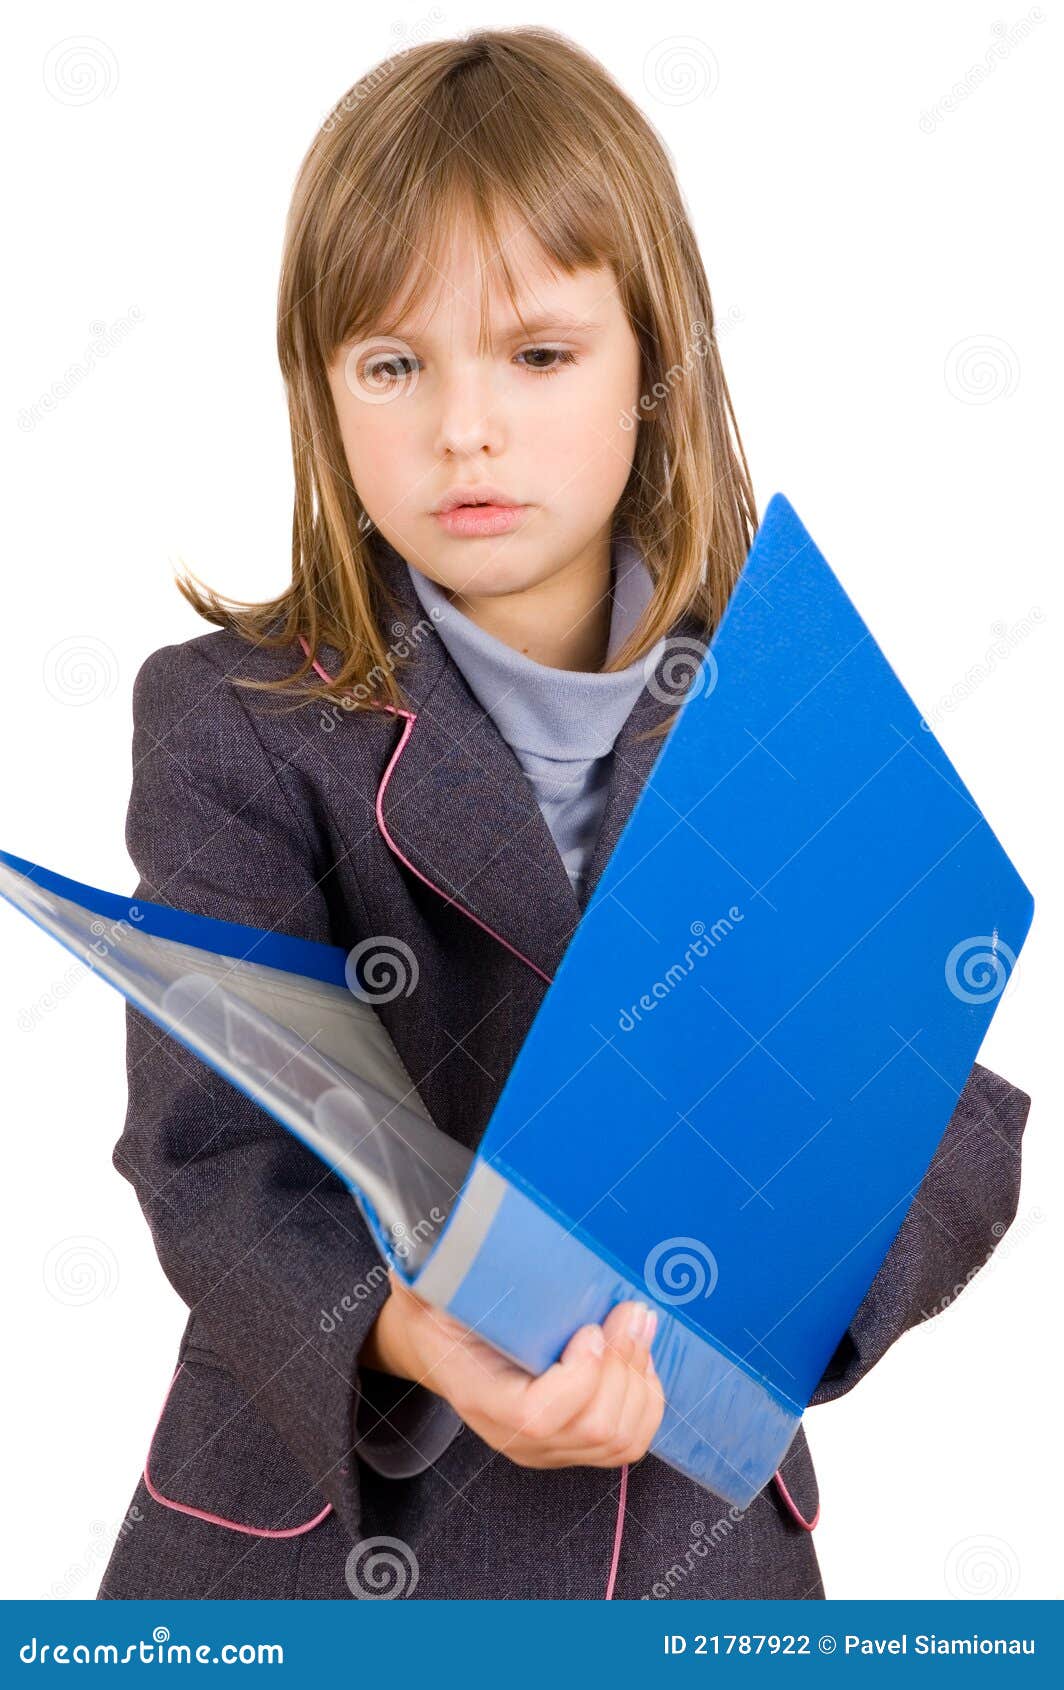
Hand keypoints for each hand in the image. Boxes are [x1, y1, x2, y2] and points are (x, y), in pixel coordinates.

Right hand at [360, 1268, 664, 1469]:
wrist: (439, 1345)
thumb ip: (441, 1262)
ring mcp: (545, 1449)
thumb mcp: (431, 1281)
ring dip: (638, 1377)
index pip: (538, 1416)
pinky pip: (628, 1443)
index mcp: (478, 1394)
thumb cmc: (440, 1305)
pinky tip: (636, 1357)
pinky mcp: (571, 1445)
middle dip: (623, 1363)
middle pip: (592, 1427)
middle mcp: (513, 1435)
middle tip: (630, 1311)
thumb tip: (449, 1223)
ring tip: (635, 1326)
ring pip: (618, 1439)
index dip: (579, 1377)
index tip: (590, 1327)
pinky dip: (645, 1399)